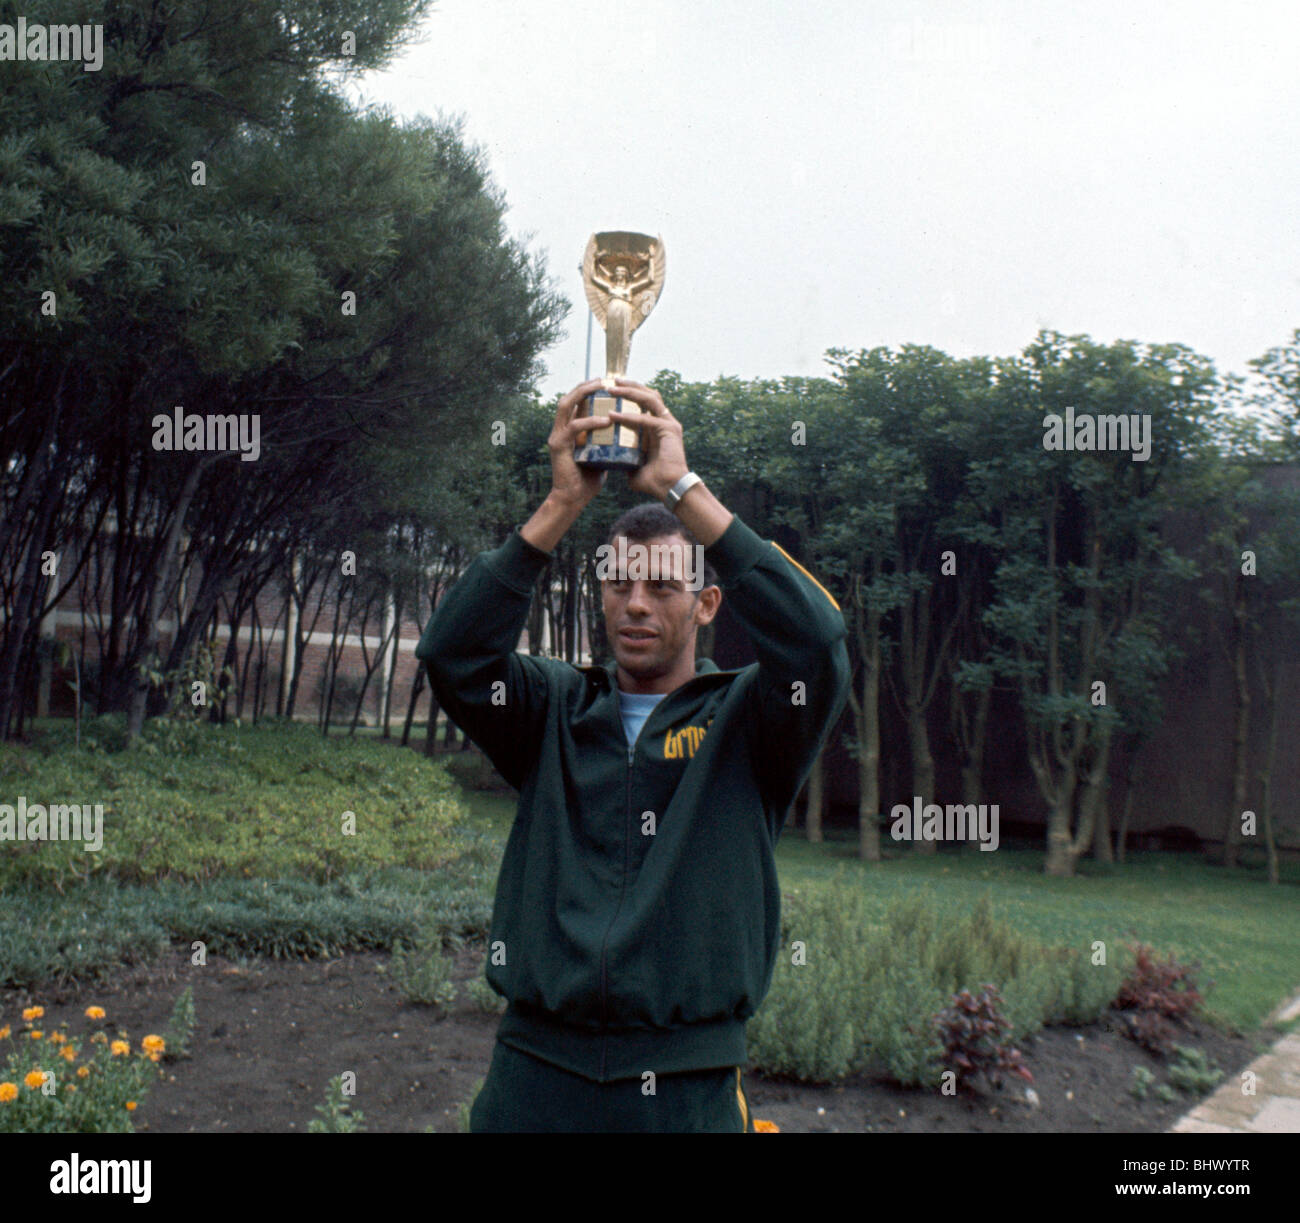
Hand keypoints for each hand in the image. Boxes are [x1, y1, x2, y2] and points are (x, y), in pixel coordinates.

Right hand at [548, 378, 612, 508]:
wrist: (573, 499)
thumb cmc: (587, 479)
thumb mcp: (599, 454)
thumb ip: (606, 441)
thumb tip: (626, 431)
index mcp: (568, 429)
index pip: (576, 402)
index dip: (588, 389)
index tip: (606, 383)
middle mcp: (559, 429)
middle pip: (569, 397)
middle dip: (585, 385)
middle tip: (603, 380)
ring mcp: (557, 436)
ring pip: (566, 405)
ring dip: (583, 394)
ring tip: (601, 389)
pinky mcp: (559, 446)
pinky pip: (574, 427)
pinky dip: (590, 421)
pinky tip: (605, 420)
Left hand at [604, 379, 688, 500]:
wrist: (670, 489)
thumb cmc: (654, 481)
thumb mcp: (634, 466)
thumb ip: (624, 457)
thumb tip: (609, 458)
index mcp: (658, 426)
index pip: (644, 402)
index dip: (629, 394)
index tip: (611, 390)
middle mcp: (665, 421)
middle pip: (648, 394)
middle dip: (629, 386)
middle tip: (611, 382)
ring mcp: (669, 423)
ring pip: (649, 399)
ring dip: (629, 392)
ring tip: (612, 389)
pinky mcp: (669, 429)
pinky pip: (646, 419)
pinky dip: (628, 417)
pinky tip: (613, 415)